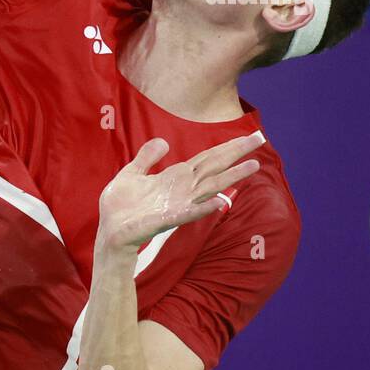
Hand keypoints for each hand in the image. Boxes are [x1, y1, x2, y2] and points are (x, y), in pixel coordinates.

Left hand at [96, 132, 265, 253]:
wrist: (109, 232)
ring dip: (231, 177)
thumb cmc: (120, 206)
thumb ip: (147, 157)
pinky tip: (221, 202)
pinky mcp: (167, 219)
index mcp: (175, 177)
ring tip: (253, 165)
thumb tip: (165, 142)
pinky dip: (205, 207)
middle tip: (260, 139)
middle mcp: (183, 189)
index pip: (207, 158)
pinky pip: (189, 212)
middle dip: (237, 154)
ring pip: (210, 187)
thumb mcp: (132, 173)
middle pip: (215, 167)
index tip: (248, 136)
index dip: (227, 147)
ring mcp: (178, 204)